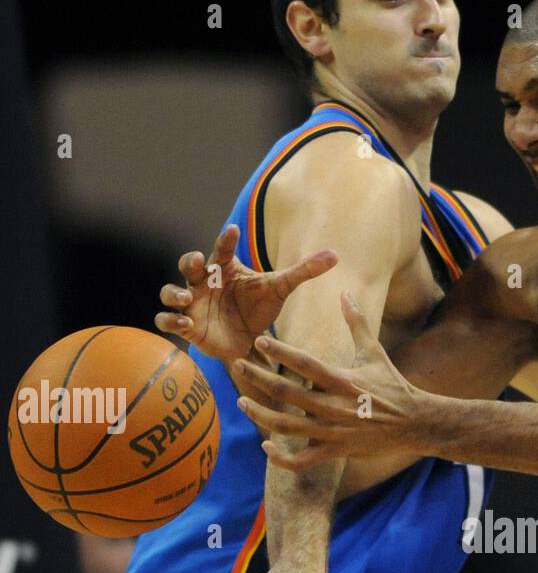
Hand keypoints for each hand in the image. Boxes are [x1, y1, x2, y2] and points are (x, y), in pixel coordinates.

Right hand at [155, 224, 337, 371]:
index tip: (232, 230)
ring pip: (169, 292)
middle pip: (188, 265)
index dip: (224, 240)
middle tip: (197, 263)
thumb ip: (304, 271)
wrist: (250, 342)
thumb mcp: (281, 289)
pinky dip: (170, 320)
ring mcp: (192, 303)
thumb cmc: (259, 308)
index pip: (222, 249)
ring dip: (173, 294)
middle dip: (188, 262)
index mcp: (225, 268)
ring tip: (186, 300)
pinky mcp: (187, 326)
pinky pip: (167, 320)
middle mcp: (204, 282)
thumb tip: (335, 255)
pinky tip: (184, 323)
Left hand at [233, 292, 426, 469]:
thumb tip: (345, 292)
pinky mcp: (335, 451)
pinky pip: (302, 460)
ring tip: (241, 401)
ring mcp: (333, 432)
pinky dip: (281, 458)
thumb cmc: (392, 385)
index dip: (280, 352)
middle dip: (258, 378)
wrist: (415, 424)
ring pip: (286, 428)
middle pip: (287, 393)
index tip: (258, 341)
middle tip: (237, 364)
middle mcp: (334, 407)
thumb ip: (356, 322)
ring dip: (259, 415)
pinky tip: (266, 446)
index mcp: (343, 380)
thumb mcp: (375, 352)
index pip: (305, 364)